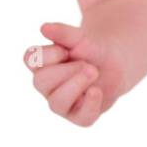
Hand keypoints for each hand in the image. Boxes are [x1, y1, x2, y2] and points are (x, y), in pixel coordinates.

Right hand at [23, 2, 131, 126]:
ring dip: (76, 84)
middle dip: (66, 70)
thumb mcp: (81, 38)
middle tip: (87, 63)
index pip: (30, 59)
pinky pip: (82, 118)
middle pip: (41, 82)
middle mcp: (47, 86)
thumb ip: (64, 33)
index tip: (65, 50)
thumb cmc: (91, 50)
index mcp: (41, 65)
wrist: (116, 63)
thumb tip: (44, 27)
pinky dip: (90, 105)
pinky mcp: (81, 115)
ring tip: (93, 72)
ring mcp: (62, 103)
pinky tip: (96, 91)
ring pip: (57, 103)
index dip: (48, 54)